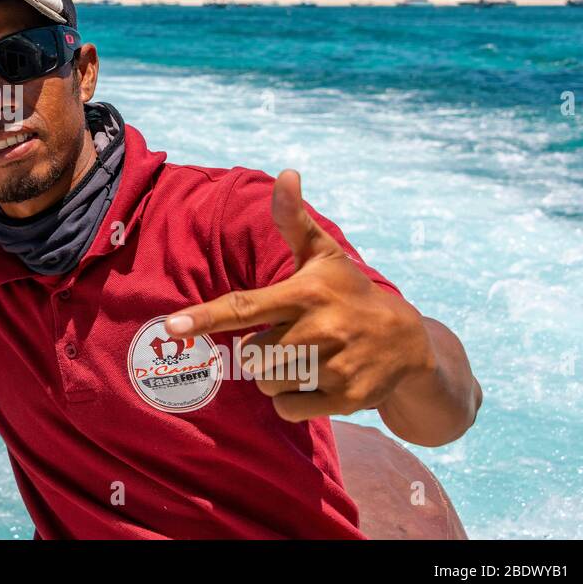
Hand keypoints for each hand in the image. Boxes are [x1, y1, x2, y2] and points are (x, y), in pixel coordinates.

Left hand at [165, 169, 434, 421]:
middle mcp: (319, 329)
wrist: (410, 344)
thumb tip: (286, 174)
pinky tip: (317, 382)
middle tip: (290, 337)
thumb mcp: (323, 255)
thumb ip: (293, 220)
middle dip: (259, 351)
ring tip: (306, 358)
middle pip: (250, 355)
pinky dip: (292, 401)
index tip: (172, 325)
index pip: (244, 307)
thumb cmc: (350, 293)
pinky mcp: (346, 399)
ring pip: (266, 384)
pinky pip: (288, 409)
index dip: (205, 317)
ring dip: (275, 376)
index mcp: (305, 293)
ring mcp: (334, 366)